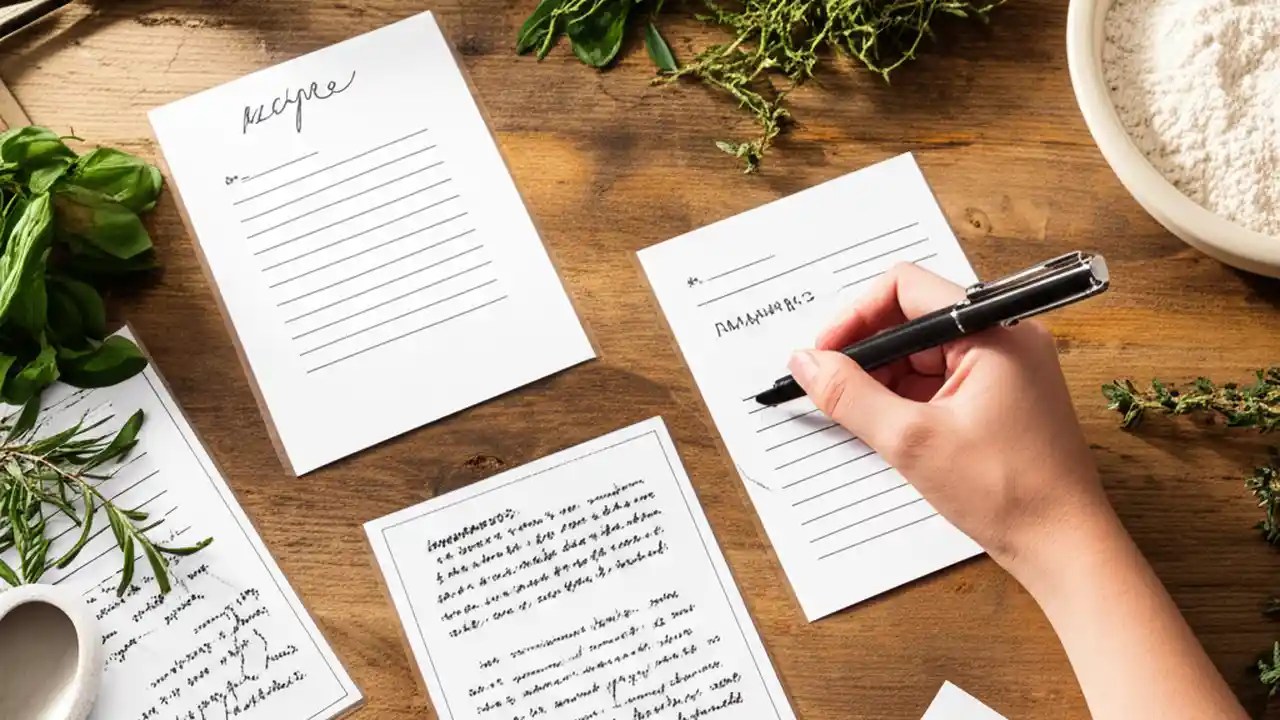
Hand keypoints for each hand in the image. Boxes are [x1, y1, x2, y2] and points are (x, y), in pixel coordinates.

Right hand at [786, 262, 1112, 574]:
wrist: (1064, 547)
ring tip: (858, 416)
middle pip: (912, 319)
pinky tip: (886, 427)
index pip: (906, 288)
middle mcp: (1004, 338)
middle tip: (830, 387)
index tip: (824, 352)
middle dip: (866, 351)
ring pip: (922, 353)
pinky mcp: (999, 397)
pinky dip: (905, 399)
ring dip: (883, 378)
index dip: (855, 316)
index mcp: (994, 331)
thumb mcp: (912, 441)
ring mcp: (1004, 368)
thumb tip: (809, 363)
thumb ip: (851, 395)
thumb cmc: (1012, 494)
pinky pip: (938, 380)